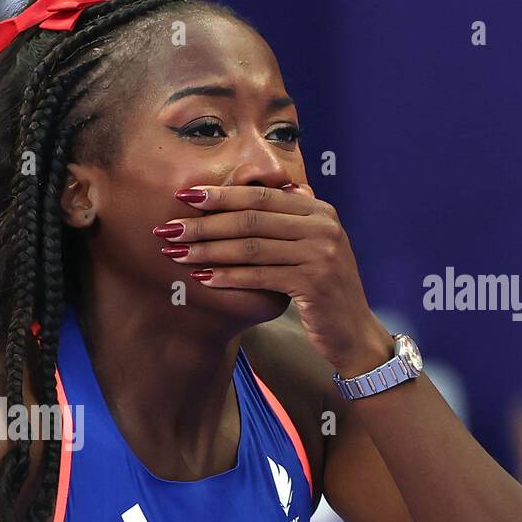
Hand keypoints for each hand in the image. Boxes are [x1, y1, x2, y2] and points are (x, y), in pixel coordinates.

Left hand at [157, 184, 391, 374]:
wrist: (353, 332)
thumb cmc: (323, 290)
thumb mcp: (311, 247)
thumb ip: (290, 219)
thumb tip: (256, 189)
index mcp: (319, 211)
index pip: (261, 196)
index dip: (221, 194)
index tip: (185, 195)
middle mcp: (322, 226)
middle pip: (252, 219)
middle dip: (205, 222)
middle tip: (168, 227)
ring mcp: (320, 254)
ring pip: (252, 247)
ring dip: (208, 250)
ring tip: (176, 252)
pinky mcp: (314, 283)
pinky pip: (260, 276)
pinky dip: (228, 277)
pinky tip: (202, 278)